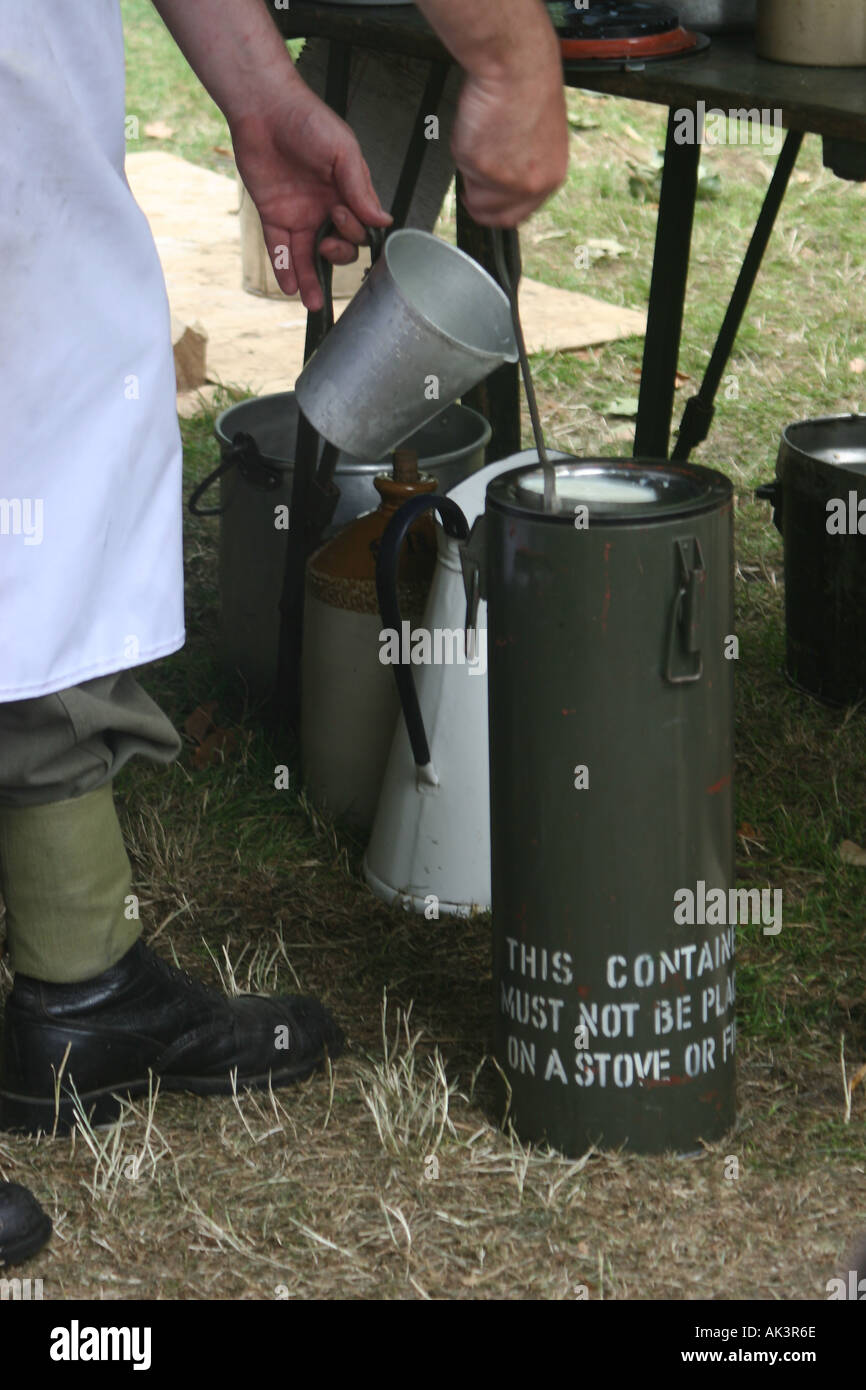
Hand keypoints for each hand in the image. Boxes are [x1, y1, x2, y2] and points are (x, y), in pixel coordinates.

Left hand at [231, 96, 391, 310]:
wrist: (264, 107)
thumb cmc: (308, 120)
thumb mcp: (343, 152)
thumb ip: (361, 188)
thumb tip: (382, 221)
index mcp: (348, 194)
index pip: (359, 230)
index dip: (354, 233)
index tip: (343, 217)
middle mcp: (325, 209)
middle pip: (337, 249)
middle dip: (335, 256)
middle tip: (326, 244)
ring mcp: (299, 215)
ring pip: (307, 257)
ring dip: (311, 281)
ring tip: (312, 303)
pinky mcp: (273, 215)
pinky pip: (279, 249)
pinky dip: (284, 269)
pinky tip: (289, 287)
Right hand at [451, 66, 568, 226]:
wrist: (515, 65)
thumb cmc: (526, 87)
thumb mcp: (537, 138)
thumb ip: (522, 166)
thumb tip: (503, 178)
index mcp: (550, 177)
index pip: (518, 215)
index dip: (497, 210)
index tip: (485, 204)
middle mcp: (533, 184)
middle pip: (496, 215)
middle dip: (479, 201)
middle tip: (473, 179)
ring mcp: (508, 180)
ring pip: (475, 195)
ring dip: (471, 171)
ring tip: (482, 137)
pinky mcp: (484, 168)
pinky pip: (462, 169)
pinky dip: (462, 148)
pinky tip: (477, 125)